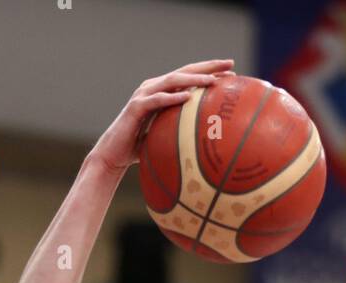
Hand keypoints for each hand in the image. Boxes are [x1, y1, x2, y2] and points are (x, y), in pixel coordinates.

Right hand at [92, 59, 234, 173]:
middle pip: (185, 71)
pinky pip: (157, 101)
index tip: (232, 73)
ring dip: (194, 79)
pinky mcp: (136, 108)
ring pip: (172, 81)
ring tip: (213, 80)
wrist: (113, 155)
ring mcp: (144, 95)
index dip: (210, 72)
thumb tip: (206, 142)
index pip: (190, 77)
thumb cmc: (140, 148)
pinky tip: (188, 97)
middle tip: (230, 64)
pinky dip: (172, 97)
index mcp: (162, 91)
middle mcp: (153, 87)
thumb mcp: (165, 136)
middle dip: (209, 66)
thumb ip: (181, 130)